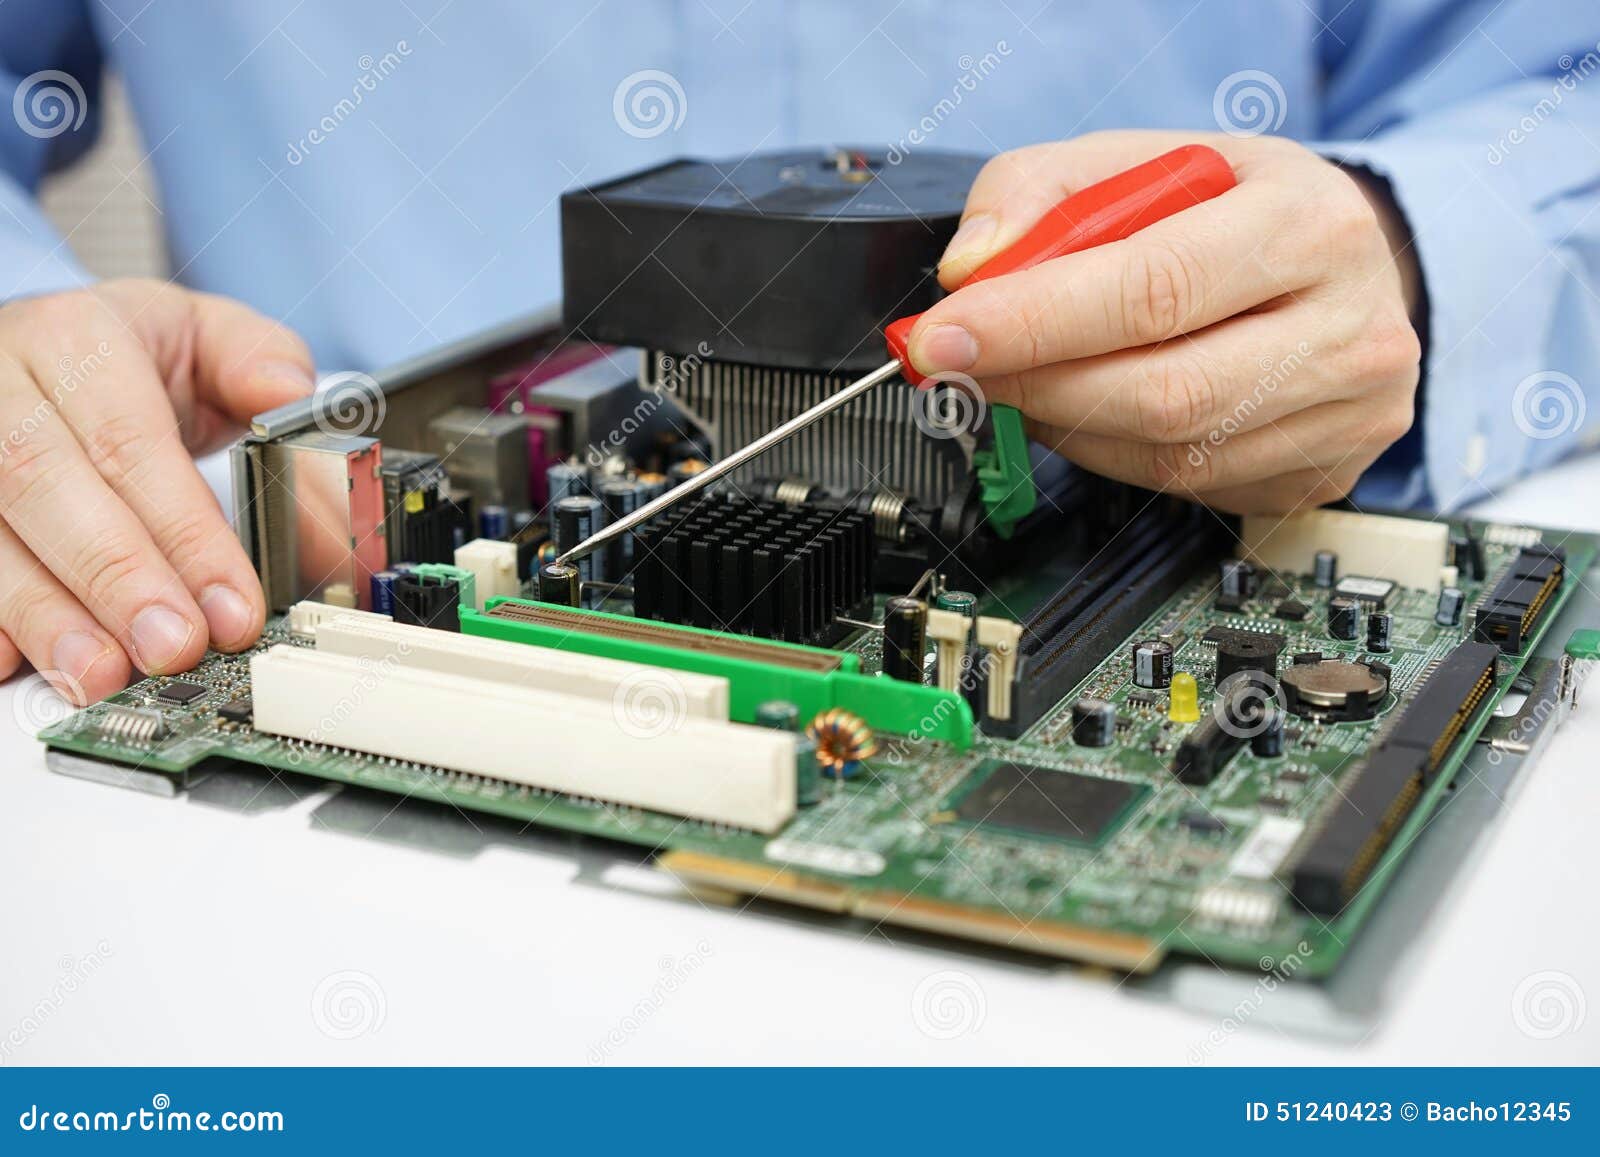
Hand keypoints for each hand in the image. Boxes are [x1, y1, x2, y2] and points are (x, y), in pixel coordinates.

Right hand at [0, 278, 314, 703]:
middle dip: (117, 581)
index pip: (132, 444)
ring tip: (102, 674)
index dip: (185, 534)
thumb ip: (259, 361)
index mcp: (77, 338)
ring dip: (46, 615)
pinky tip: (14, 662)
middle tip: (173, 648)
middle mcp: (2, 386)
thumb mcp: (199, 336)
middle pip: (49, 488)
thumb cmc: (124, 355)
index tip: (233, 607)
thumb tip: (289, 393)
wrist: (37, 345)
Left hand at [908, 130, 1422, 515]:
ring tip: (1028, 382)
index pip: (1154, 288)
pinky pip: (1189, 487)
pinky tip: (1092, 413)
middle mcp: (1349, 327)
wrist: (1351, 263)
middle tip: (965, 373)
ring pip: (1171, 455)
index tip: (945, 339)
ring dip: (1068, 428)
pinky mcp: (1328, 472)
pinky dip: (1114, 456)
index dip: (1033, 322)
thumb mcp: (1148, 160)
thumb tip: (970, 267)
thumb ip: (1041, 188)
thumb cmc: (1239, 210)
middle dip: (1037, 387)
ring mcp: (1349, 413)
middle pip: (1163, 392)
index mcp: (1308, 224)